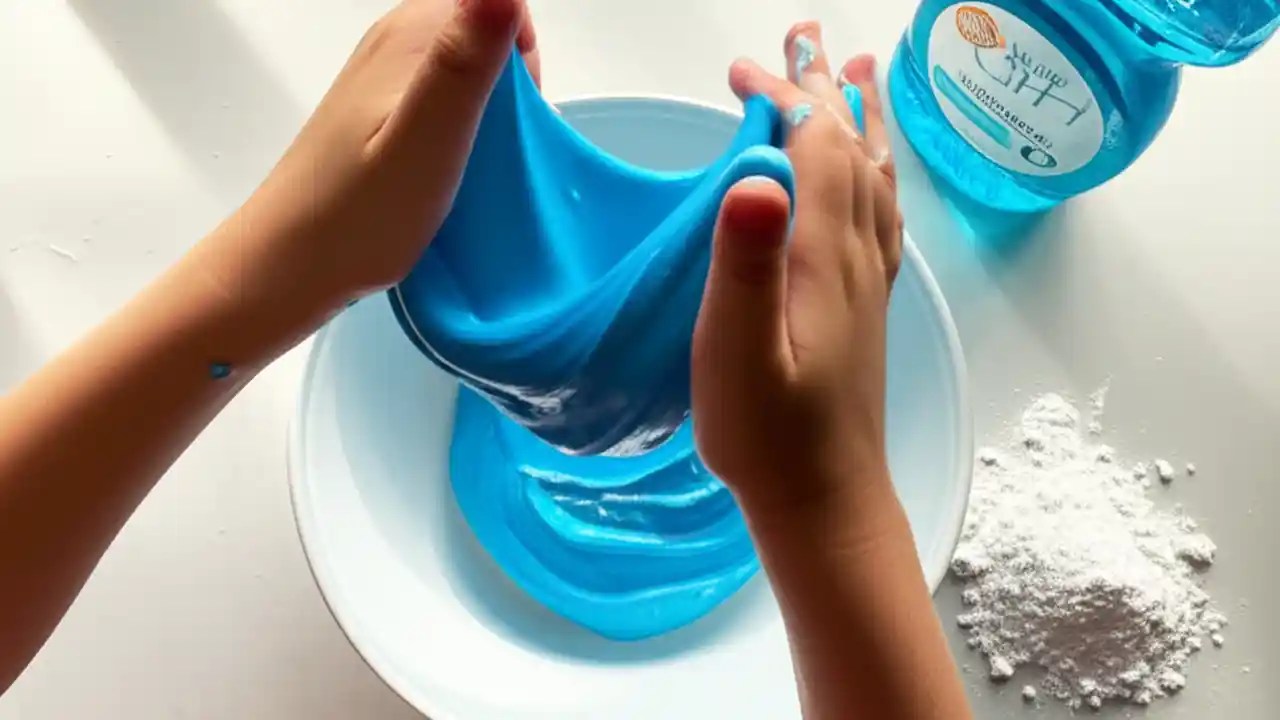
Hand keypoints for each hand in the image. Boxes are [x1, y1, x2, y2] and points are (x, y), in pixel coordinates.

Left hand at [207, 0, 539, 319]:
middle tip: (495, 151)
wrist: (291, 265)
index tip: (517, 116)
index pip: (500, 7)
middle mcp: (393, 42)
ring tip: (474, 167)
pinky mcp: (375, 111)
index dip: (522, 55)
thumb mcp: (428, 138)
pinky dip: (460, 129)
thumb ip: (465, 60)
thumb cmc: (362, 213)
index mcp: (411, 36)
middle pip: (482, 35)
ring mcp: (380, 76)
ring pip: (464, 69)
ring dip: (486, 113)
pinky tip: (448, 173)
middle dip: (509, 87)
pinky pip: (440, 98)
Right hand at [692, 22, 902, 517]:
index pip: (817, 148)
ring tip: (860, 80)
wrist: (824, 502)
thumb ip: (745, 262)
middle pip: (852, 151)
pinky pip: (879, 218)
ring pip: (874, 180)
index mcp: (825, 255)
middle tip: (804, 40)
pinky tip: (871, 182)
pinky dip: (873, 176)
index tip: (749, 66)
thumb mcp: (737, 351)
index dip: (789, 97)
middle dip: (824, 92)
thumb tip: (758, 172)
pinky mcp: (864, 309)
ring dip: (860, 124)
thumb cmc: (768, 435)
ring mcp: (868, 283)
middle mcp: (858, 257)